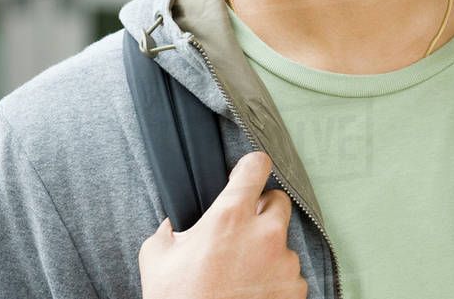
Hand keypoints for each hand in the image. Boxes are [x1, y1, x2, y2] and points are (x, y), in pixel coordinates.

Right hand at [139, 151, 307, 298]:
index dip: (251, 166)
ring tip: (240, 274)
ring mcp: (285, 261)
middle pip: (277, 201)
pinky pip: (290, 272)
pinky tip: (252, 291)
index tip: (248, 172)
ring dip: (266, 250)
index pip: (256, 166)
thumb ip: (169, 231)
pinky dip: (275, 278)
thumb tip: (175, 226)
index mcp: (231, 217)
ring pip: (283, 240)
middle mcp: (265, 233)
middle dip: (261, 211)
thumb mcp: (157, 261)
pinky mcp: (297, 286)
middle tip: (240, 232)